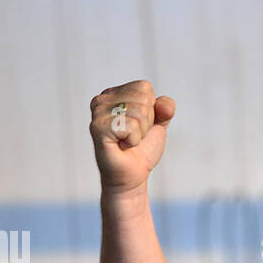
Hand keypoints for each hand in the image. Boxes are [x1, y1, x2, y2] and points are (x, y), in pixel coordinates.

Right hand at [89, 80, 174, 194]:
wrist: (133, 175)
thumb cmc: (141, 149)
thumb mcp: (158, 124)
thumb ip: (165, 108)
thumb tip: (165, 106)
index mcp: (114, 93)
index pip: (144, 88)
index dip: (151, 110)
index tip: (139, 126)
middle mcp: (101, 99)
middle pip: (143, 99)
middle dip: (146, 122)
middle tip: (133, 136)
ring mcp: (98, 113)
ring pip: (139, 112)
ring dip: (140, 132)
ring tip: (127, 141)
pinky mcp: (98, 128)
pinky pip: (131, 126)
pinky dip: (133, 140)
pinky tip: (122, 146)